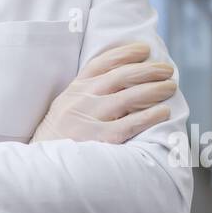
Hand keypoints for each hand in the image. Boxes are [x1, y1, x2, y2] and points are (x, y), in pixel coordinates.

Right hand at [31, 41, 176, 143]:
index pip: (102, 62)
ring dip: (154, 89)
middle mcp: (83, 98)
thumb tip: (120, 80)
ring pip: (129, 97)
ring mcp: (90, 117)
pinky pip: (129, 124)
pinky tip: (163, 111)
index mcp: (75, 87)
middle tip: (167, 69)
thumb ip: (86, 91)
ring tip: (170, 86)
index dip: (125, 53)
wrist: (41, 163)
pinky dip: (149, 116)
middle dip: (148, 70)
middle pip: (121, 76)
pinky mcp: (98, 138)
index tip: (144, 49)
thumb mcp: (65, 104)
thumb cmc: (58, 134)